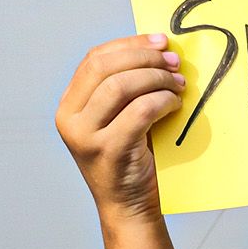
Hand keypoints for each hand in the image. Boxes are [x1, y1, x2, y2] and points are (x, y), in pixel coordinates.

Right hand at [55, 35, 185, 221]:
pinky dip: (162, 101)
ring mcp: (86, 136)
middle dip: (144, 57)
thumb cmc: (130, 159)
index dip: (129, 44)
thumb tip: (158, 49)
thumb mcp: (118, 118)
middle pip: (105, 67)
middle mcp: (70, 119)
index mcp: (69, 105)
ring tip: (178, 85)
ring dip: (157, 79)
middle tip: (174, 62)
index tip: (161, 42)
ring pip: (120, 86)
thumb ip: (126, 87)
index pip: (94, 59)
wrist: (129, 207)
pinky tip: (175, 104)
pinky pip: (140, 111)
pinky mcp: (109, 150)